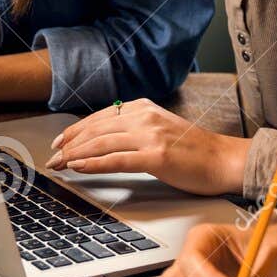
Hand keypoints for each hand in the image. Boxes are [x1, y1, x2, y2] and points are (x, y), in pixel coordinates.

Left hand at [47, 100, 248, 195]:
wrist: (224, 160)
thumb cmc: (195, 151)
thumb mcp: (160, 129)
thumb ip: (135, 129)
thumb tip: (105, 139)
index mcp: (144, 108)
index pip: (100, 117)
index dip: (75, 130)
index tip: (59, 142)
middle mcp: (144, 117)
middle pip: (95, 129)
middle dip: (69, 144)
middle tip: (52, 157)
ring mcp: (150, 135)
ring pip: (101, 143)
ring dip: (74, 155)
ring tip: (59, 164)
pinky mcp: (156, 156)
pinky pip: (115, 160)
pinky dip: (93, 164)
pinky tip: (78, 168)